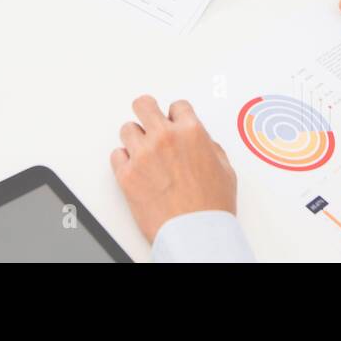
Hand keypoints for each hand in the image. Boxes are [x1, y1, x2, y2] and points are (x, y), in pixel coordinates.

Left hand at [110, 95, 237, 243]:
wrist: (195, 234)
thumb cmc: (211, 208)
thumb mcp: (224, 169)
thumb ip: (209, 148)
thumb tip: (201, 143)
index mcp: (191, 132)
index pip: (177, 106)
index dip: (176, 116)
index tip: (174, 123)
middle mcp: (164, 138)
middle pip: (143, 105)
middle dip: (147, 112)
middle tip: (148, 121)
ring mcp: (143, 155)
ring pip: (127, 129)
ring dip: (135, 140)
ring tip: (144, 153)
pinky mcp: (126, 175)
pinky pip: (116, 156)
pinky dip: (124, 161)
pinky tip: (136, 169)